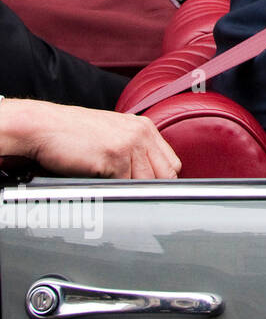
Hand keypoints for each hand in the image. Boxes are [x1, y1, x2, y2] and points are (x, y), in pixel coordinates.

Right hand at [0, 99, 180, 178]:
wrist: (41, 126)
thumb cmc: (71, 133)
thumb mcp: (111, 134)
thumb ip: (133, 149)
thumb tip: (148, 176)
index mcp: (144, 127)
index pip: (171, 162)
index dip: (161, 179)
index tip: (149, 188)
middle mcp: (141, 133)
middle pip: (165, 174)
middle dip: (150, 187)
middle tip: (130, 192)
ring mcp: (130, 144)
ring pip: (146, 182)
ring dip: (129, 189)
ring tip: (110, 185)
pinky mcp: (115, 157)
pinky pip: (125, 185)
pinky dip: (113, 190)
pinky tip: (98, 182)